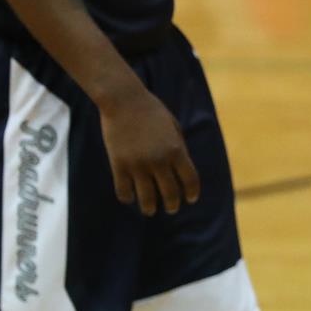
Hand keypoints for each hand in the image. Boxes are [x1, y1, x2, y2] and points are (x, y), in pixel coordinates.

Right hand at [99, 85, 200, 215]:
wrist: (124, 100)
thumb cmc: (151, 111)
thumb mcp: (173, 126)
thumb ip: (179, 147)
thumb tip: (181, 169)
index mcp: (176, 150)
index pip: (190, 180)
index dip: (192, 193)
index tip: (191, 199)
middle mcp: (159, 160)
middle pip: (170, 193)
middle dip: (172, 205)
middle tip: (171, 208)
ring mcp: (138, 164)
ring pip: (146, 198)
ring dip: (149, 208)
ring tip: (150, 210)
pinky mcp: (119, 165)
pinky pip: (124, 191)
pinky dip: (128, 197)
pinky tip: (130, 198)